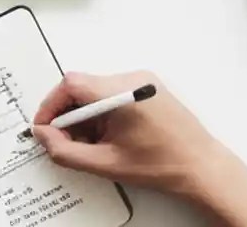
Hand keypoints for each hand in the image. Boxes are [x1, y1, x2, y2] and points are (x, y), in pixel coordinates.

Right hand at [31, 72, 246, 226]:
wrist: (202, 167)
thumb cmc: (163, 165)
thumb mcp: (106, 163)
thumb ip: (66, 151)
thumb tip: (45, 137)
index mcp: (122, 93)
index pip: (71, 84)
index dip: (51, 105)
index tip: (45, 126)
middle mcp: (132, 79)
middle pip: (82, 86)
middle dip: (69, 114)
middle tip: (67, 139)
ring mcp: (142, 81)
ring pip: (95, 89)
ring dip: (86, 114)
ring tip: (95, 141)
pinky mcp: (148, 87)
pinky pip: (112, 92)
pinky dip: (102, 111)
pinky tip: (110, 134)